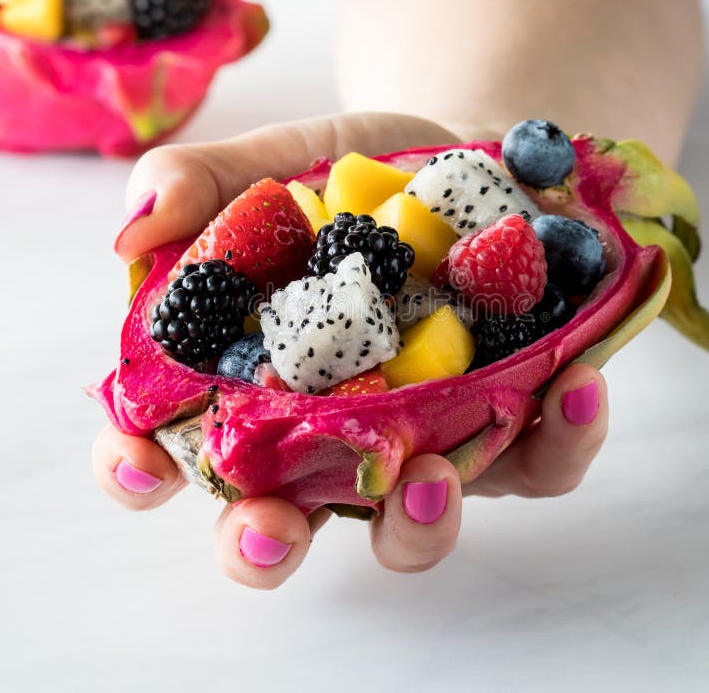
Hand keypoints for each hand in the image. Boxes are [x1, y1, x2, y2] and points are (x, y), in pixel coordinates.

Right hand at [94, 112, 608, 588]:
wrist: (470, 161)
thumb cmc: (360, 174)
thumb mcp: (278, 162)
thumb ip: (202, 186)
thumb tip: (133, 232)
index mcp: (259, 380)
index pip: (179, 446)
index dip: (141, 469)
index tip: (139, 463)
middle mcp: (336, 433)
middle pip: (284, 523)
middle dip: (265, 545)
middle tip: (272, 530)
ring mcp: (429, 440)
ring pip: (413, 525)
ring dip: (419, 522)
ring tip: (432, 475)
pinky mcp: (518, 428)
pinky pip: (542, 462)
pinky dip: (563, 437)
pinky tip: (575, 385)